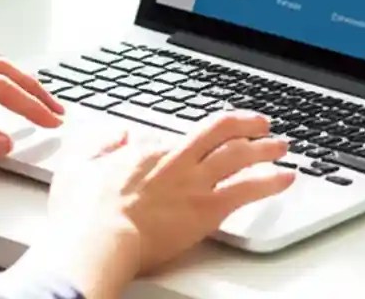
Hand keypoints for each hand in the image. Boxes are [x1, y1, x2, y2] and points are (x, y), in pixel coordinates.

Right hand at [39, 112, 294, 298]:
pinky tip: (287, 178)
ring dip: (265, 148)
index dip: (196, 139)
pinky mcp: (207, 208)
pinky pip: (248, 188)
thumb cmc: (83, 214)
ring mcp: (194, 182)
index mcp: (147, 151)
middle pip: (220, 130)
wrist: (97, 240)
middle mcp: (176, 160)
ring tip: (281, 146)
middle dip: (245, 124)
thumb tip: (116, 134)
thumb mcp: (77, 167)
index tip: (204, 141)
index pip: (180, 136)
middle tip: (261, 124)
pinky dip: (272, 181)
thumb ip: (99, 146)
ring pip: (239, 154)